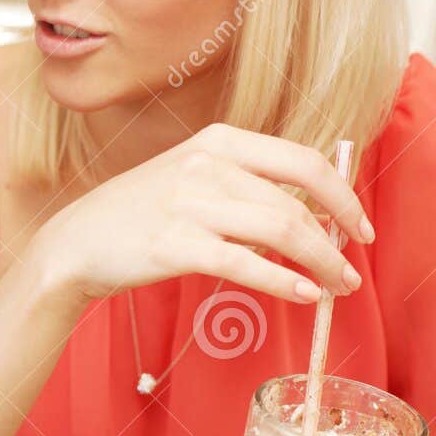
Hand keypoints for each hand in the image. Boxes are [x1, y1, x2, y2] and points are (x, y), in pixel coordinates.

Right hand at [29, 124, 374, 306]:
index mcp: (218, 140)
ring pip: (281, 231)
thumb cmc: (140, 214)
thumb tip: (313, 214)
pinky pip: (247, 264)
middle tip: (351, 270)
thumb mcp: (192, 176)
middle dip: (336, 240)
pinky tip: (305, 295)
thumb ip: (245, 184)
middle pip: (297, 202)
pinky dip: (285, 282)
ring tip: (337, 287)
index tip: (358, 226)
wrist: (77, 242)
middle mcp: (207, 164)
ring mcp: (190, 202)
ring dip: (321, 263)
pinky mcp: (176, 244)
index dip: (341, 195)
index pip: (302, 161)